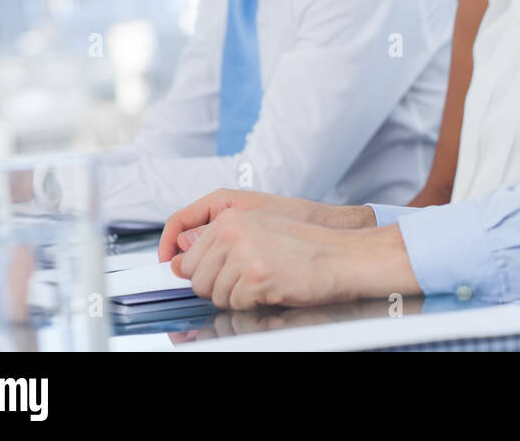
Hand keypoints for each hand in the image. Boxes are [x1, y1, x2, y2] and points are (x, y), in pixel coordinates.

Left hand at [172, 209, 418, 310]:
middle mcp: (233, 230)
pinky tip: (274, 289)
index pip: (189, 258)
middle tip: (249, 283)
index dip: (205, 275)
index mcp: (230, 216)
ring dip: (237, 297)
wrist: (342, 256)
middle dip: (219, 289)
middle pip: (197, 279)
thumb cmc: (306, 246)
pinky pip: (236, 304)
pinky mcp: (256, 276)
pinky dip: (253, 304)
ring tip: (265, 283)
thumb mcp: (258, 232)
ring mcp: (244, 253)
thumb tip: (177, 264)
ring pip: (214, 295)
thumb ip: (217, 244)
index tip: (216, 280)